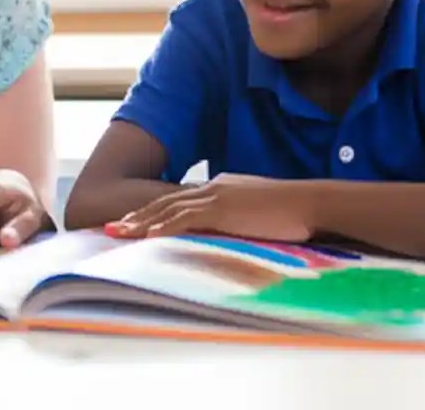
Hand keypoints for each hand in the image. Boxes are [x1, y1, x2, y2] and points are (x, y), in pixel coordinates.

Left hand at [105, 173, 316, 241]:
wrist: (311, 203)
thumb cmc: (293, 213)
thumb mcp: (259, 215)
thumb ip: (240, 220)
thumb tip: (232, 233)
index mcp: (222, 187)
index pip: (181, 201)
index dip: (156, 212)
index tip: (136, 223)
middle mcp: (214, 187)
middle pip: (166, 203)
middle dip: (137, 216)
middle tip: (113, 228)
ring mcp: (216, 196)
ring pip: (168, 210)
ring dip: (140, 222)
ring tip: (118, 233)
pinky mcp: (221, 208)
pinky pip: (184, 219)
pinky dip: (162, 227)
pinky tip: (146, 236)